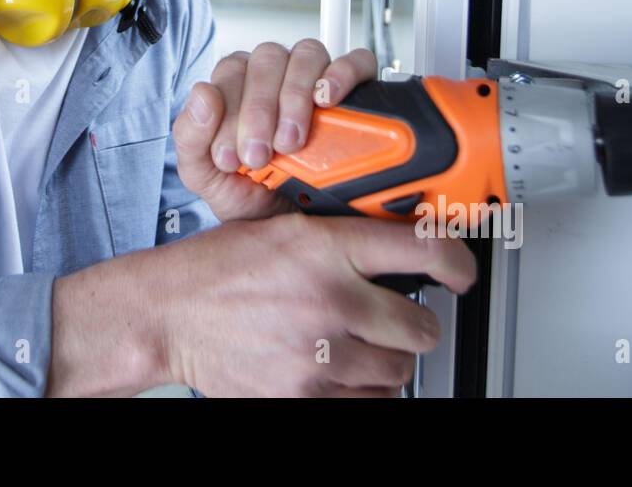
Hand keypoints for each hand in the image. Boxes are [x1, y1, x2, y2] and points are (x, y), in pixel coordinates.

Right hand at [153, 211, 477, 395]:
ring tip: (356, 344)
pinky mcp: (302, 394)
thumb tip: (397, 248)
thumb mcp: (282, 229)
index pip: (422, 248)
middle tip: (395, 318)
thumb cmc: (216, 269)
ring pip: (397, 371)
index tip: (463, 272)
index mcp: (324, 247)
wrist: (167, 313)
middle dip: (413, 324)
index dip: (458, 262)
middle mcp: (327, 298)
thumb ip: (340, 239)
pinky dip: (359, 390)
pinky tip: (337, 369)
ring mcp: (316, 353)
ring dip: (385, 360)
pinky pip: (364, 401)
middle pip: (420, 326)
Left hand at [172, 40, 377, 221]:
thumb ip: (191, 136)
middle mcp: (274, 73)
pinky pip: (354, 62)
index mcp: (236, 85)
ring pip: (307, 54)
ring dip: (295, 96)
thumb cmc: (249, 196)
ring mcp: (314, 75)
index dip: (228, 113)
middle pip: (267, 59)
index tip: (232, 158)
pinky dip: (342, 75)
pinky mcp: (354, 86)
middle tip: (260, 156)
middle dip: (259, 110)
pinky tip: (328, 101)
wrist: (294, 226)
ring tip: (292, 142)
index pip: (230, 71)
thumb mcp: (206, 176)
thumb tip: (202, 92)